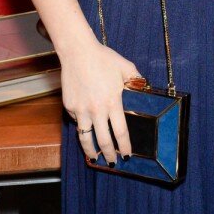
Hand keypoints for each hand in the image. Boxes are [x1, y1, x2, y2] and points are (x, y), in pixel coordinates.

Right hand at [59, 39, 135, 164]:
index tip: (127, 155)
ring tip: (95, 158)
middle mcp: (96, 109)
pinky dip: (82, 126)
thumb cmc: (104, 58)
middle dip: (110, 155)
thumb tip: (145, 89)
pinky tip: (86, 127)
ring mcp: (80, 109)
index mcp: (113, 102)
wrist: (77, 52)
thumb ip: (136, 81)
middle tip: (113, 162)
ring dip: (91, 151)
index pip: (121, 132)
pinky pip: (76, 121)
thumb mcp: (126, 68)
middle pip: (103, 141)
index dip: (124, 146)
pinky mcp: (69, 106)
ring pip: (85, 137)